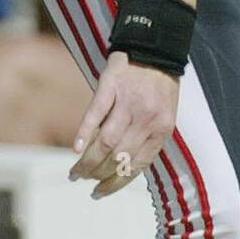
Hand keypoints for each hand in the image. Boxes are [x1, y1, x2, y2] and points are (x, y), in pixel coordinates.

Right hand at [69, 51, 179, 198]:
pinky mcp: (112, 86)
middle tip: (85, 180)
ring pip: (106, 142)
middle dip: (99, 174)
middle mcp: (147, 118)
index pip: (137, 165)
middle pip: (119, 157)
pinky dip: (85, 134)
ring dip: (88, 162)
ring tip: (75, 173)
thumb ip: (147, 138)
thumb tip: (124, 169)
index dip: (117, 183)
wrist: (155, 46)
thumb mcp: (164, 113)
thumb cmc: (159, 84)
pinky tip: (76, 150)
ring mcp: (129, 102)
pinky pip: (96, 114)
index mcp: (162, 128)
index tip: (101, 192)